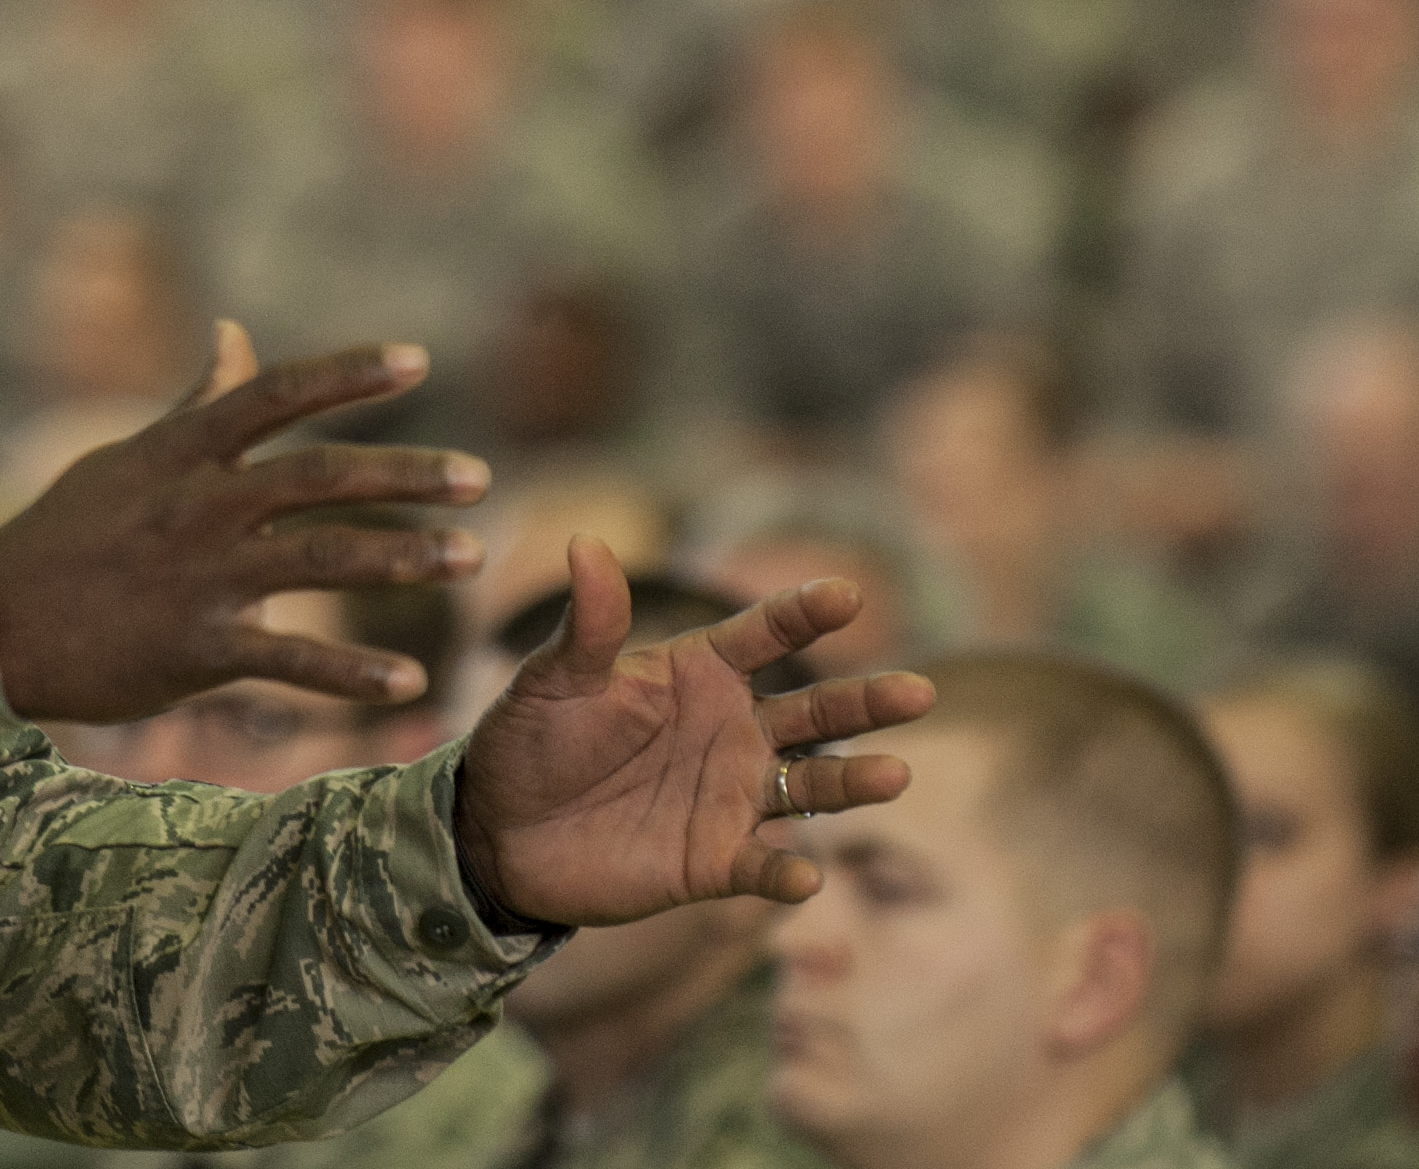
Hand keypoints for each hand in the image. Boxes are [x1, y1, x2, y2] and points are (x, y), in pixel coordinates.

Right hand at [0, 322, 487, 724]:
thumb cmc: (64, 533)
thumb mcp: (126, 458)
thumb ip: (194, 403)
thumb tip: (232, 332)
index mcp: (183, 452)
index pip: (276, 395)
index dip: (347, 374)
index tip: (417, 362)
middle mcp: (199, 506)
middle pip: (318, 476)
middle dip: (404, 475)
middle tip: (478, 479)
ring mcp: (201, 577)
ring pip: (320, 559)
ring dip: (402, 558)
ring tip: (470, 558)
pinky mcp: (198, 648)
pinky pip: (290, 661)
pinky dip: (352, 673)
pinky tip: (410, 678)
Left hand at [457, 538, 933, 925]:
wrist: (500, 832)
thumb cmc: (530, 739)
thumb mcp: (554, 679)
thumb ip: (588, 625)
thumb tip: (583, 543)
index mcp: (699, 670)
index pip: (764, 632)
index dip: (804, 613)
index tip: (846, 595)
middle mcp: (732, 728)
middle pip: (814, 709)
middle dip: (866, 700)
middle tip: (918, 692)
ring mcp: (731, 794)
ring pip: (810, 783)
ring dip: (852, 782)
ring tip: (894, 775)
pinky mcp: (715, 860)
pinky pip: (762, 866)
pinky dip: (785, 873)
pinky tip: (805, 876)